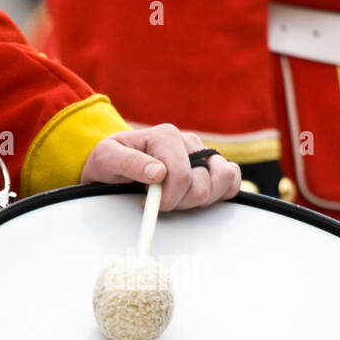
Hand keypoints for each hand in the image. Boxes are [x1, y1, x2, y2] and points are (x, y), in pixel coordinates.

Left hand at [80, 124, 240, 210]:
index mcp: (166, 135)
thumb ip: (129, 163)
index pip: (183, 176)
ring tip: (177, 200)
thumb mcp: (107, 159)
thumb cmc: (110, 161)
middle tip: (159, 202)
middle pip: (203, 184)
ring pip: (224, 180)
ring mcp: (202, 153)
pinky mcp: (210, 166)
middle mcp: (188, 142)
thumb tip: (158, 172)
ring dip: (201, 199)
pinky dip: (221, 192)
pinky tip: (197, 199)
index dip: (168, 199)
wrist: (113, 163)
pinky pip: (232, 178)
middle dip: (181, 202)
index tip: (150, 204)